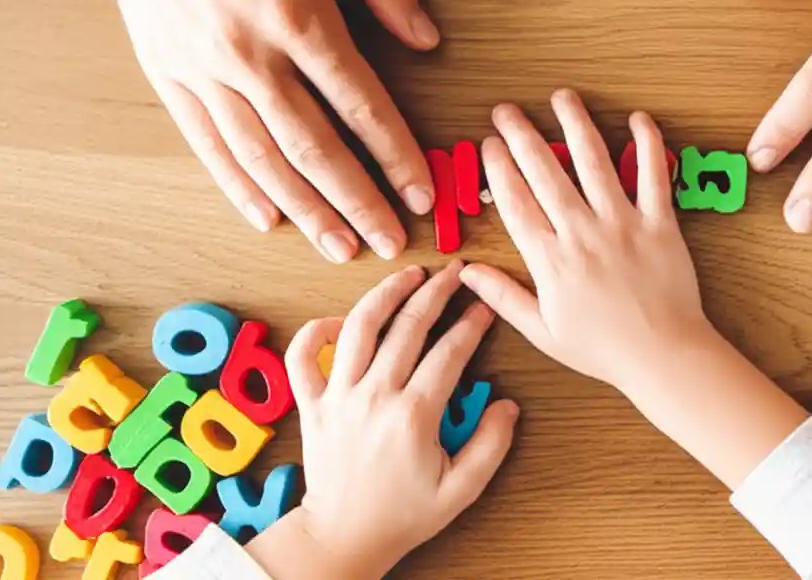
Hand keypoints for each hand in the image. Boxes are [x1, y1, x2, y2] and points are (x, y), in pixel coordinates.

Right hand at [89, 0, 439, 261]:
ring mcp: (202, 68)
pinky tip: (266, 217)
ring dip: (304, 209)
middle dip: (357, 202)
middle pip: (315, 148)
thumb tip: (427, 39)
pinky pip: (207, 142)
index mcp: (300, 17)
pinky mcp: (165, 71)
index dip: (396, 157)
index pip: (361, 106)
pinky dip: (237, 185)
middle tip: (388, 241)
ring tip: (337, 246)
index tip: (421, 194)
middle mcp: (250, 53)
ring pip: (261, 157)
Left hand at [249, 264, 518, 579]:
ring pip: (359, 327)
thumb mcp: (462, 490)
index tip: (484, 306)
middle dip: (435, 292)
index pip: (449, 352)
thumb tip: (507, 406)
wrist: (344, 537)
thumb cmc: (402, 516)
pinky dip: (316, 332)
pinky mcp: (313, 405)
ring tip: (407, 274)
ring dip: (385, 293)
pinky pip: (304, 357)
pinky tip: (339, 318)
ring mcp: (339, 397)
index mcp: (413, 416)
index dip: (471, 323)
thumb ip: (491, 445)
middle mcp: (374, 397)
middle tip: (454, 273)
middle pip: (407, 326)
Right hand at [462, 90, 806, 487]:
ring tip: (562, 97)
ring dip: (575, 125)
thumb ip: (503, 297)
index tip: (487, 144)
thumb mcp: (542, 330)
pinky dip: (648, 145)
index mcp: (550, 260)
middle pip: (545, 172)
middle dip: (522, 136)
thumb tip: (466, 273)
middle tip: (507, 110)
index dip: (498, 169)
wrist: (662, 357)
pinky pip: (653, 176)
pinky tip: (638, 118)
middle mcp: (582, 234)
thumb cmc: (602, 350)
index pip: (516, 202)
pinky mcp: (660, 224)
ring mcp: (622, 225)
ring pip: (594, 162)